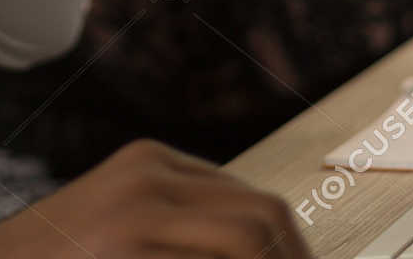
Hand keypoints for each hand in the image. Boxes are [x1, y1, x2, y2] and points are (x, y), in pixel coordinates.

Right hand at [0, 139, 314, 258]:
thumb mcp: (119, 224)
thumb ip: (177, 228)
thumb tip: (261, 247)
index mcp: (151, 163)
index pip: (251, 198)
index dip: (288, 246)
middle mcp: (150, 177)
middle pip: (264, 216)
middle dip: (293, 258)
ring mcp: (139, 214)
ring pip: (251, 242)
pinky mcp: (130, 248)